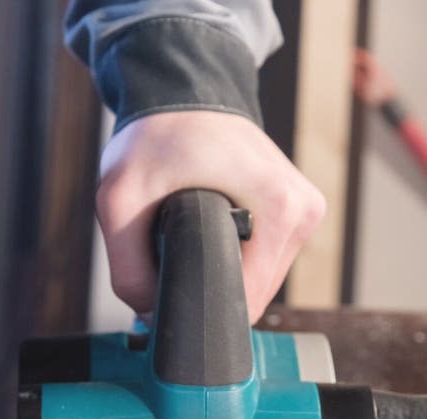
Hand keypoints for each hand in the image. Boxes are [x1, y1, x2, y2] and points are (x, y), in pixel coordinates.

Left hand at [96, 111, 325, 323]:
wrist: (183, 94)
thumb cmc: (158, 137)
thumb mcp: (120, 200)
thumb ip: (127, 270)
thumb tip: (152, 317)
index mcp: (280, 208)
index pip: (247, 298)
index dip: (202, 304)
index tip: (172, 283)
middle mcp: (303, 212)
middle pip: (255, 295)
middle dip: (211, 285)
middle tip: (175, 249)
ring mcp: (307, 212)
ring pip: (261, 283)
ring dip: (224, 271)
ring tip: (194, 233)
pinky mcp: (300, 214)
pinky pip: (266, 263)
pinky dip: (237, 257)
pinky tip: (214, 231)